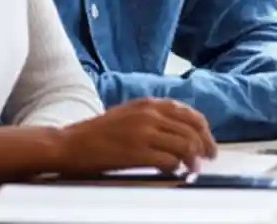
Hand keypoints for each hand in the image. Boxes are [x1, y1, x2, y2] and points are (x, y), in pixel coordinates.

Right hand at [55, 98, 215, 175]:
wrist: (68, 144)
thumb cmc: (98, 133)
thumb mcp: (130, 114)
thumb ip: (155, 117)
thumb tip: (182, 132)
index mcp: (150, 104)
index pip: (190, 115)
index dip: (204, 131)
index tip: (208, 144)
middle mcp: (150, 114)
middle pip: (193, 129)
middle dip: (205, 146)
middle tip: (208, 158)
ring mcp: (144, 132)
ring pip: (185, 144)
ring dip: (194, 159)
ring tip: (194, 168)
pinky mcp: (136, 152)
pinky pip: (169, 160)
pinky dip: (177, 167)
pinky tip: (174, 171)